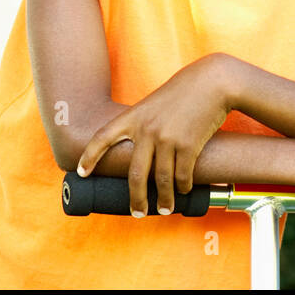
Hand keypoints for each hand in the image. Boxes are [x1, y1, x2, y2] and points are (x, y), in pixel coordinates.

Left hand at [77, 53, 234, 215]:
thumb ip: (145, 124)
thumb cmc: (185, 90)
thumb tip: (142, 152)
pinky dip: (183, 186)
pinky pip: (182, 175)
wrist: (213, 81)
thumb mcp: (156, 102)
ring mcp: (167, 138)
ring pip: (162, 180)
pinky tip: (183, 189)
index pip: (102, 137)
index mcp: (134, 117)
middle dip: (136, 199)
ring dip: (165, 199)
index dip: (89, 156)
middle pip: (135, 175)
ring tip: (165, 208)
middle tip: (137, 213)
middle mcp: (147, 130)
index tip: (81, 173)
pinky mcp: (188, 145)